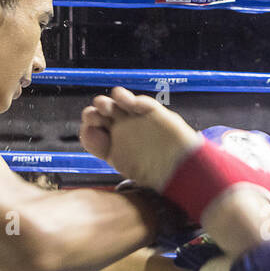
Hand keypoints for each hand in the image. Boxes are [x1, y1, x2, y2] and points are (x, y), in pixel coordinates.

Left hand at [81, 88, 200, 190]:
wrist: (181, 167)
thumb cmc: (156, 172)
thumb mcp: (125, 165)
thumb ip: (109, 151)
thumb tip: (93, 135)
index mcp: (113, 145)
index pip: (93, 132)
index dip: (88, 127)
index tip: (89, 126)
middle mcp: (122, 129)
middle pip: (101, 114)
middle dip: (95, 113)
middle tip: (94, 115)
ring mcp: (136, 119)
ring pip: (116, 103)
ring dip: (108, 102)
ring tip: (107, 106)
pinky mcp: (151, 112)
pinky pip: (137, 101)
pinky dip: (129, 99)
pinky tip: (128, 102)